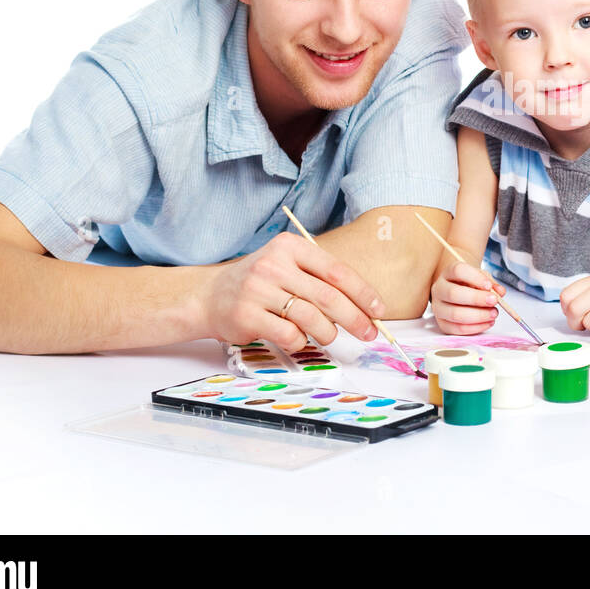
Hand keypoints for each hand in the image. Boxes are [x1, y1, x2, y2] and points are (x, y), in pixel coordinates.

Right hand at [197, 232, 383, 349]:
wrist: (210, 296)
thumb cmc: (260, 283)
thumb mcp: (288, 267)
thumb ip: (320, 279)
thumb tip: (364, 305)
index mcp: (290, 247)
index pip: (337, 270)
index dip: (362, 292)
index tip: (378, 309)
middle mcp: (274, 265)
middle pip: (328, 296)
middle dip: (355, 318)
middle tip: (369, 333)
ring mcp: (258, 290)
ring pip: (311, 318)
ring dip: (328, 333)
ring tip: (328, 336)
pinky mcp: (247, 315)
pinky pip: (289, 334)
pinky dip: (300, 341)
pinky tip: (297, 337)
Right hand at [430, 260, 501, 334]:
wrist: (457, 291)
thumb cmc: (469, 284)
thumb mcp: (481, 277)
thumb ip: (491, 283)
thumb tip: (500, 292)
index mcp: (448, 273)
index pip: (458, 271)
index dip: (474, 278)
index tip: (488, 286)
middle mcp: (439, 289)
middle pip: (454, 294)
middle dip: (477, 299)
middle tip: (494, 301)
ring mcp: (438, 308)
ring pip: (455, 314)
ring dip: (478, 316)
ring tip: (493, 313)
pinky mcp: (442, 324)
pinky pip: (458, 329)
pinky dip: (476, 328)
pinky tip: (488, 323)